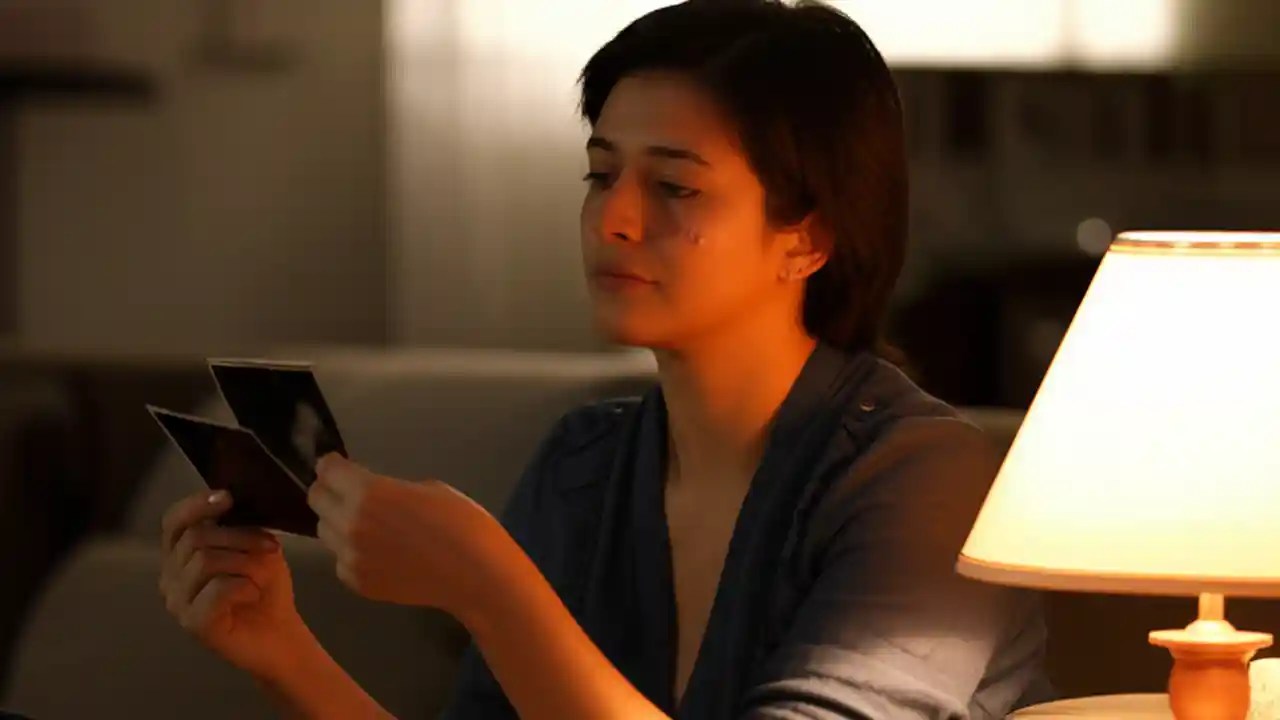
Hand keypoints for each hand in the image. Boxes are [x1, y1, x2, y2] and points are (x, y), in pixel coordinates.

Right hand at [159, 491, 311, 677]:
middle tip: (270, 550)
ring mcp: (177, 602)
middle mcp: (170, 577)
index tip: (228, 498)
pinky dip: (244, 586)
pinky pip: (217, 589)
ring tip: (262, 578)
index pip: (173, 521)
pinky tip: (253, 595)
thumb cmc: (265, 589)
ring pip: (206, 561)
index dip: (196, 505)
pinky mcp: (192, 623)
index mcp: (181, 555)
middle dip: (241, 538)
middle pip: (196, 537)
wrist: (280, 634)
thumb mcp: (256, 548)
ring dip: (247, 564)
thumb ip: (238, 526)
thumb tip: (230, 501)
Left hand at [307, 453, 506, 616]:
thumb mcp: (428, 488)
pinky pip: (341, 560)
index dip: (333, 465)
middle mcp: (350, 525)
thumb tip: (372, 494)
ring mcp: (351, 558)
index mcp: (368, 493)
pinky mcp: (358, 584)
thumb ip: (389, 489)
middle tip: (348, 492)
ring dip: (338, 522)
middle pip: (316, 500)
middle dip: (330, 491)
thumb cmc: (462, 523)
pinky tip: (379, 552)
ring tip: (367, 525)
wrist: (476, 575)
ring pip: (325, 531)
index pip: (327, 471)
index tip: (339, 466)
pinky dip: (352, 553)